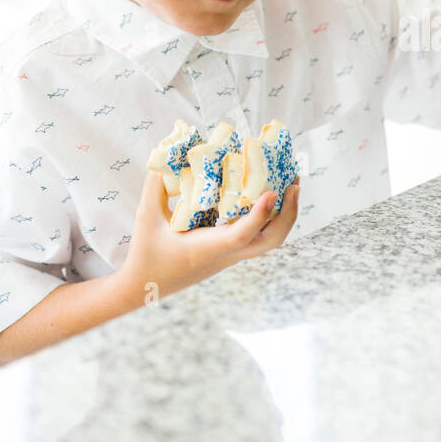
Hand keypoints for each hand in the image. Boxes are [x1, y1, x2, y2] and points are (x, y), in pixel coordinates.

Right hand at [118, 168, 300, 304]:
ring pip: (270, 240)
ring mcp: (233, 254)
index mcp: (208, 248)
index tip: (273, 192)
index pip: (240, 235)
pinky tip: (269, 193)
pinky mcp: (232, 252)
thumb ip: (155, 188)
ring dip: (284, 213)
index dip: (259, 214)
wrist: (148, 286)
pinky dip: (271, 215)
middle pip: (271, 242)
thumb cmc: (147, 254)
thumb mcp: (146, 218)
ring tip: (290, 183)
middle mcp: (227, 253)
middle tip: (294, 183)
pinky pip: (260, 234)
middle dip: (288, 213)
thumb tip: (164, 155)